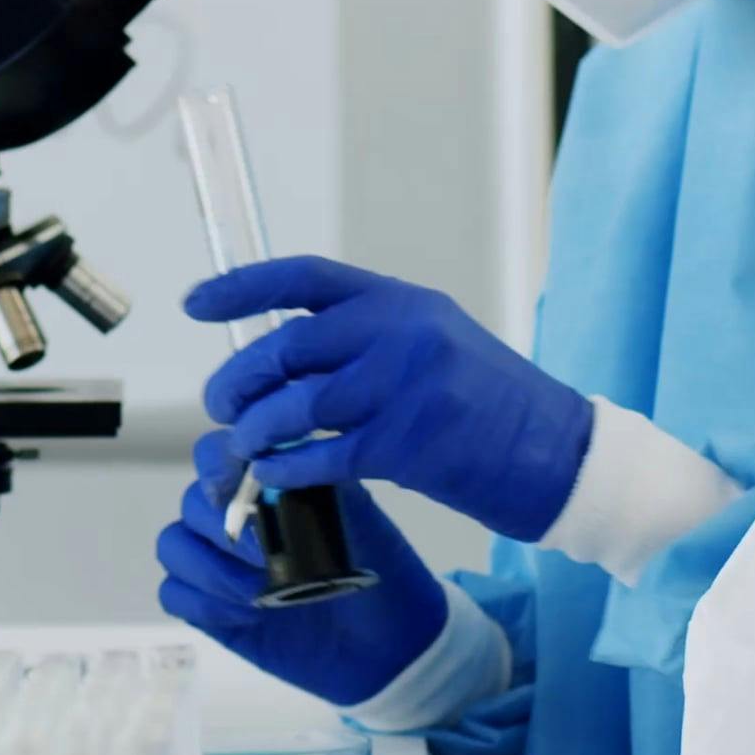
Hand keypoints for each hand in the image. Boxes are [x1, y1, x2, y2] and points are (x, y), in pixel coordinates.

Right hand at [155, 471, 446, 709]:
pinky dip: (203, 603)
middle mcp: (235, 517)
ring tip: (256, 596)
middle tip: (261, 558)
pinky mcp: (211, 608)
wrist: (388, 643)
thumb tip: (279, 457)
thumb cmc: (376, 571)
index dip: (216, 466)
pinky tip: (246, 617)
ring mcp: (219, 563)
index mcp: (267, 485)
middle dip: (220, 528)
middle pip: (191, 502)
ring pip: (173, 545)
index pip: (217, 455)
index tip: (236, 492)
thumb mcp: (357, 519)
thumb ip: (317, 484)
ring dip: (210, 569)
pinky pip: (173, 594)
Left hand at [185, 257, 593, 540]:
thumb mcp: (433, 345)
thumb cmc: (492, 405)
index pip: (306, 278)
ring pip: (298, 403)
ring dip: (257, 430)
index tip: (196, 304)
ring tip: (243, 448)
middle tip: (220, 404)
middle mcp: (402, 333)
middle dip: (241, 377)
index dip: (243, 287)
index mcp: (402, 301)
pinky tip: (276, 476)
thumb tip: (284, 357)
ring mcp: (406, 387)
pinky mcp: (410, 444)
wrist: (558, 453)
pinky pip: (324, 454)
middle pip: (289, 345)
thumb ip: (366, 341)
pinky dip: (289, 467)